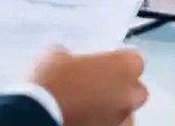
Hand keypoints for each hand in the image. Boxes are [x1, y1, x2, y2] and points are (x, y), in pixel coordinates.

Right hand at [29, 46, 147, 125]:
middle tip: (100, 88)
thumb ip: (72, 57)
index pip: (134, 60)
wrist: (37, 117)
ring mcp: (121, 121)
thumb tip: (67, 60)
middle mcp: (128, 95)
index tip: (104, 64)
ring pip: (127, 114)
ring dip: (115, 111)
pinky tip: (87, 122)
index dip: (118, 62)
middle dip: (123, 89)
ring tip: (92, 110)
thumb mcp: (56, 56)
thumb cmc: (49, 82)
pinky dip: (104, 124)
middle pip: (137, 90)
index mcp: (123, 68)